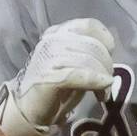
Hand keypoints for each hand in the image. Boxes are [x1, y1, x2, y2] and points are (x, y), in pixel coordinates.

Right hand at [0, 18, 115, 135]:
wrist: (27, 110)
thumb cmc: (54, 88)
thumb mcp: (73, 65)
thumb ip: (87, 54)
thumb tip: (109, 55)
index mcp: (58, 33)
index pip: (89, 26)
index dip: (104, 40)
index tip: (109, 55)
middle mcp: (53, 41)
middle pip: (92, 45)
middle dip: (106, 65)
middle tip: (107, 82)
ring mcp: (49, 57)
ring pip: (88, 61)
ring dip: (102, 77)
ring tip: (103, 93)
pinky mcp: (49, 76)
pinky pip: (79, 75)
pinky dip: (96, 82)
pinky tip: (102, 92)